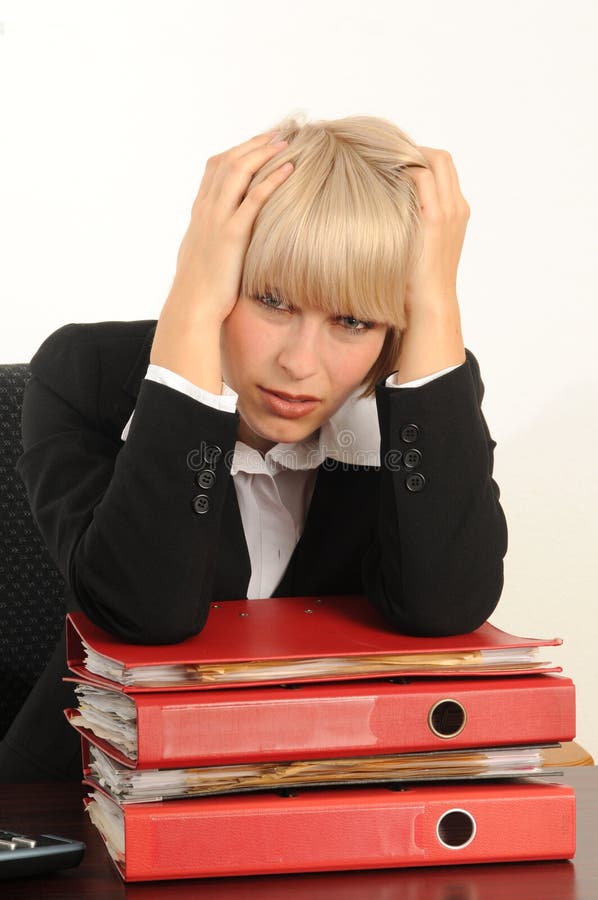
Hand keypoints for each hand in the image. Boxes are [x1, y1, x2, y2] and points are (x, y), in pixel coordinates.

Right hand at [170, 130, 293, 323]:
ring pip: (239, 172)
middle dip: (254, 144)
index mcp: (199, 212)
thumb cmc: (199, 288)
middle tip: (278, 134)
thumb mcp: (202, 254)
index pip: (215, 167)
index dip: (238, 150)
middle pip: (228, 161)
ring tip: (285, 143)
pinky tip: (289, 170)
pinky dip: (272, 179)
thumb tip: (220, 236)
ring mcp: (218, 220)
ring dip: (263, 153)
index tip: (258, 143)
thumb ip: (211, 237)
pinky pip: (254, 199)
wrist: (192, 305)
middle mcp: (206, 209)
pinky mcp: (232, 235)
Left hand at [395, 148, 467, 382]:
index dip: (420, 159)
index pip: (443, 169)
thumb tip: (380, 213)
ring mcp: (449, 211)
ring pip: (436, 160)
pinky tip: (382, 177)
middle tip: (385, 157)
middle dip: (415, 151)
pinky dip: (404, 169)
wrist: (430, 304)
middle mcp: (456, 207)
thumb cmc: (417, 283)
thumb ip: (409, 225)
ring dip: (408, 156)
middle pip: (442, 158)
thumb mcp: (416, 246)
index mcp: (455, 213)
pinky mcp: (435, 218)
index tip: (394, 163)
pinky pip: (422, 176)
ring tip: (381, 161)